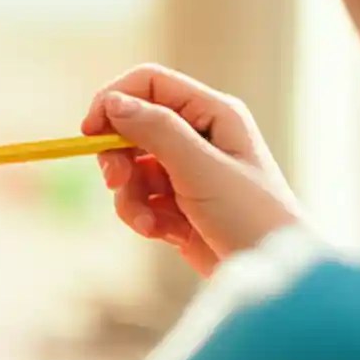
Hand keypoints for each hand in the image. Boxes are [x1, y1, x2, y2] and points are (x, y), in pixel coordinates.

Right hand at [83, 64, 302, 275]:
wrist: (270, 275)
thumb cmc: (251, 217)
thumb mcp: (202, 169)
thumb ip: (157, 131)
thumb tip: (113, 102)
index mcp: (213, 113)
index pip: (150, 84)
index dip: (115, 100)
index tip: (90, 131)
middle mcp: (199, 136)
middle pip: (133, 126)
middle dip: (119, 157)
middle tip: (115, 182)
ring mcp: (187, 171)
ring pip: (132, 168)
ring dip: (131, 197)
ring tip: (151, 224)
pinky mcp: (178, 204)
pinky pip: (140, 198)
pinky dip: (143, 216)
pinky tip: (165, 235)